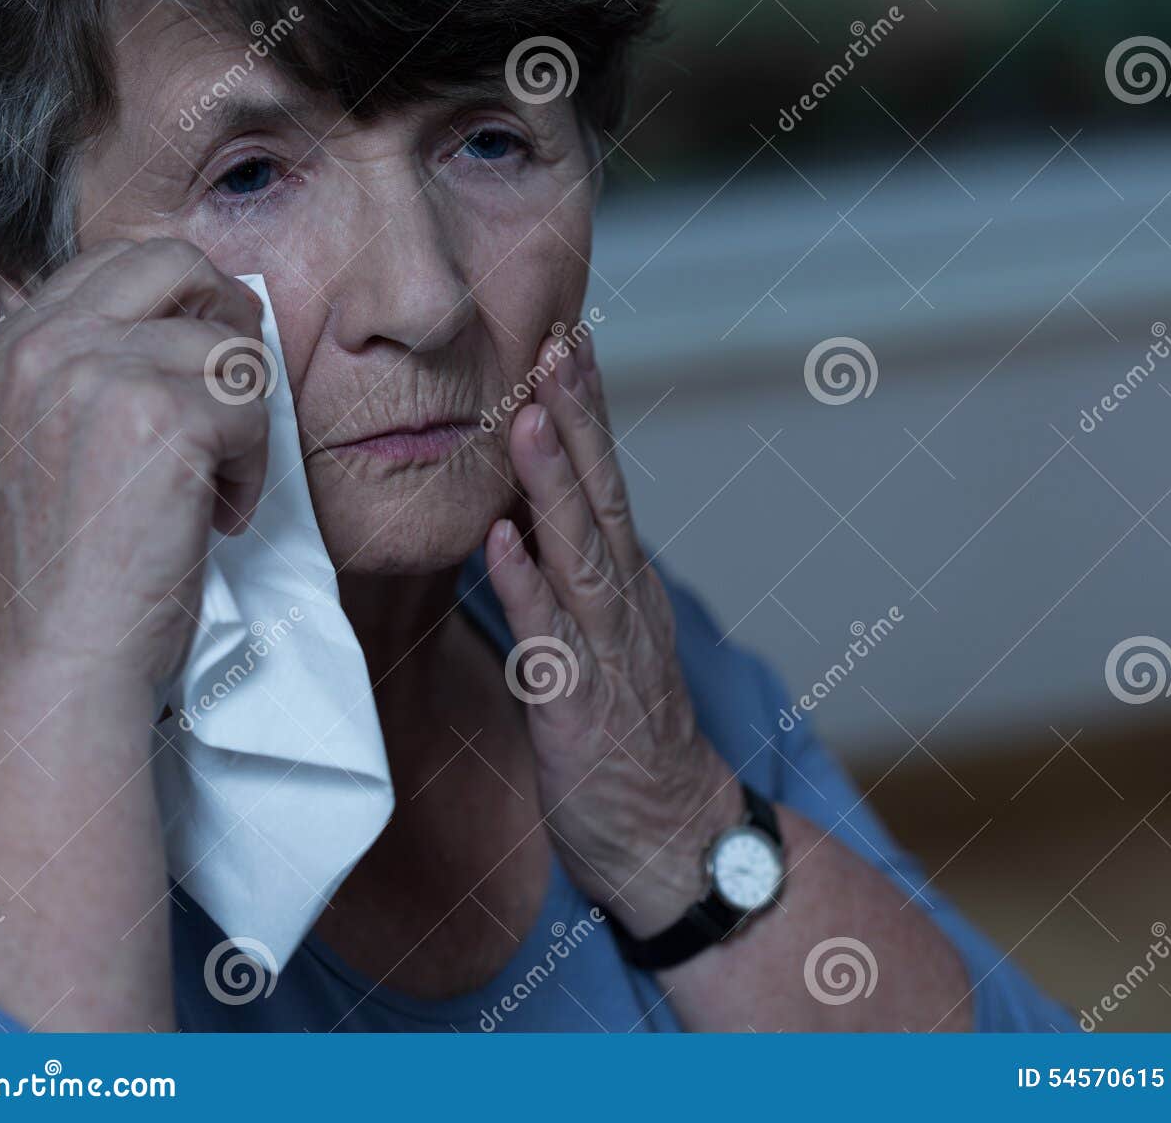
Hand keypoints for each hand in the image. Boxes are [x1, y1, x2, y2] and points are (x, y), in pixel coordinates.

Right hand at [0, 238, 269, 695]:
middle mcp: (43, 346)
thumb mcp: (50, 443)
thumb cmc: (68, 573)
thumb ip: (93, 372)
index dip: (185, 301)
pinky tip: (214, 516)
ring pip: (229, 348)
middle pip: (178, 263)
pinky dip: (251, 472)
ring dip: (242, 423)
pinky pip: (251, 410)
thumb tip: (189, 323)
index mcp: (11, 346)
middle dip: (229, 323)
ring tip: (211, 488)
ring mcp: (98, 374)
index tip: (204, 365)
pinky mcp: (159, 418)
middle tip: (237, 398)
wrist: (60, 656)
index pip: (120, 260)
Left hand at [484, 332, 742, 936]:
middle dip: (576, 417)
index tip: (564, 336)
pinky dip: (526, 590)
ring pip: (580, 555)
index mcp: (623, 583)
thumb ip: (571, 574)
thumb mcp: (602, 636)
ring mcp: (606, 655)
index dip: (584, 410)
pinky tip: (501, 541)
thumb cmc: (624, 735)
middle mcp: (622, 605)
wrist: (669, 835)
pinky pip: (549, 644)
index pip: (605, 481)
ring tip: (526, 415)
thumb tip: (524, 511)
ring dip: (554, 483)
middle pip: (601, 497)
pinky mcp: (579, 711)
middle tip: (557, 341)